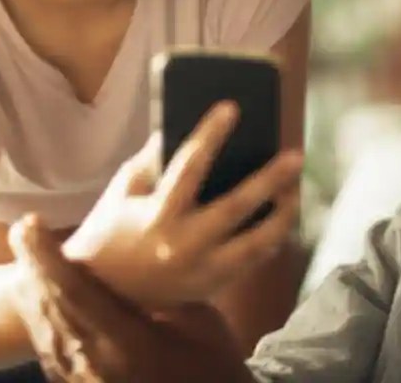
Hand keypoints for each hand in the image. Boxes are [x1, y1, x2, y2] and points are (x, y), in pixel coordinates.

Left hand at [11, 216, 251, 382]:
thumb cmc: (212, 371)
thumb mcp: (202, 325)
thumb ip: (167, 293)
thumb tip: (142, 253)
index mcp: (126, 345)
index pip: (75, 293)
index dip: (48, 257)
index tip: (31, 223)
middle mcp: (94, 365)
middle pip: (51, 307)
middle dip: (33, 265)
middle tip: (22, 230)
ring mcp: (81, 382)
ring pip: (44, 330)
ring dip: (32, 290)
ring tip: (27, 255)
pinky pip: (49, 350)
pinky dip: (40, 318)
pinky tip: (39, 298)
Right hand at [63, 102, 302, 305]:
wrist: (104, 292)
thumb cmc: (112, 230)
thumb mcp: (123, 191)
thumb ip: (152, 161)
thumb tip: (182, 126)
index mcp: (156, 216)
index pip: (188, 168)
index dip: (210, 135)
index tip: (231, 108)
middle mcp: (182, 246)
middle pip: (235, 208)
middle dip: (269, 180)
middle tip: (295, 155)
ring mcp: (201, 271)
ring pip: (256, 244)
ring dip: (282, 216)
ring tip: (295, 190)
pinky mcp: (212, 285)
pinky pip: (252, 261)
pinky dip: (270, 239)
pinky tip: (281, 216)